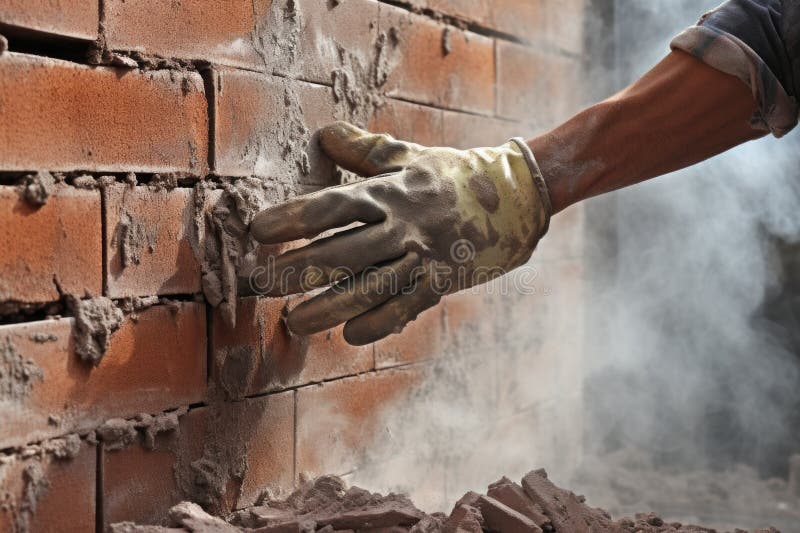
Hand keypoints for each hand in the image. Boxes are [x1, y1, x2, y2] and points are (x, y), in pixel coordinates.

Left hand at [248, 122, 550, 344]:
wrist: (514, 198)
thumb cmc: (451, 175)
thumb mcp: (406, 156)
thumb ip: (362, 148)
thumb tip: (322, 134)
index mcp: (389, 193)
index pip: (333, 206)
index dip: (295, 217)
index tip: (258, 230)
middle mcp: (402, 228)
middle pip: (342, 253)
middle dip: (297, 270)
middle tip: (259, 284)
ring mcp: (422, 259)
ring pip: (368, 290)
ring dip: (328, 309)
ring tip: (293, 323)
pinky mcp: (440, 284)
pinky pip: (405, 309)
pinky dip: (377, 324)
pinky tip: (349, 337)